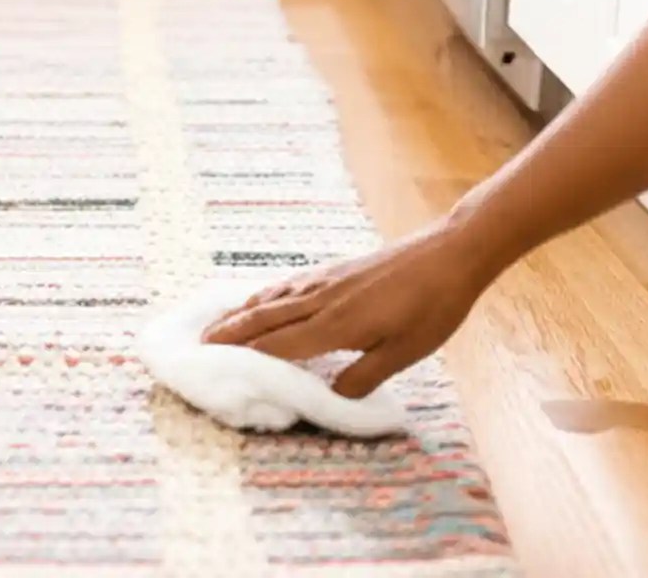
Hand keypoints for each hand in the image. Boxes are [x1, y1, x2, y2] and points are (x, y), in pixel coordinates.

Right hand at [201, 219, 498, 397]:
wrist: (450, 253)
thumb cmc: (433, 308)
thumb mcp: (405, 354)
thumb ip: (363, 377)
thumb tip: (330, 394)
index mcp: (334, 325)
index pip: (277, 344)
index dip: (244, 356)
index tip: (212, 365)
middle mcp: (321, 300)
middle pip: (263, 317)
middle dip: (229, 332)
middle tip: (197, 344)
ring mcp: (326, 281)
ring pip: (272, 298)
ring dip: (241, 312)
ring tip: (217, 322)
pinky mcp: (336, 270)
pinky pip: (288, 285)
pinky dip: (265, 294)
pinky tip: (263, 297)